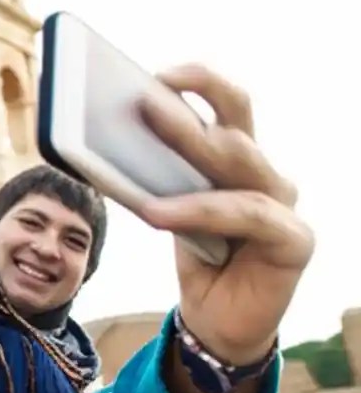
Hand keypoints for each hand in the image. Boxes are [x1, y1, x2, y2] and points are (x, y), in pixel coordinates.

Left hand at [138, 64, 313, 365]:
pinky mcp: (293, 239)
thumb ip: (149, 175)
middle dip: (186, 108)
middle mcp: (264, 171)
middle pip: (233, 123)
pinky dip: (197, 211)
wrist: (214, 321)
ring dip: (188, 148)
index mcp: (237, 155)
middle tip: (142, 98)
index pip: (226, 101)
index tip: (156, 72)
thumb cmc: (192, 256)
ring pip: (237, 163)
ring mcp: (283, 202)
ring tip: (141, 137)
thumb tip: (100, 139)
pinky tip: (157, 212)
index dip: (197, 81)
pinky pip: (243, 215)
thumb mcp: (164, 206)